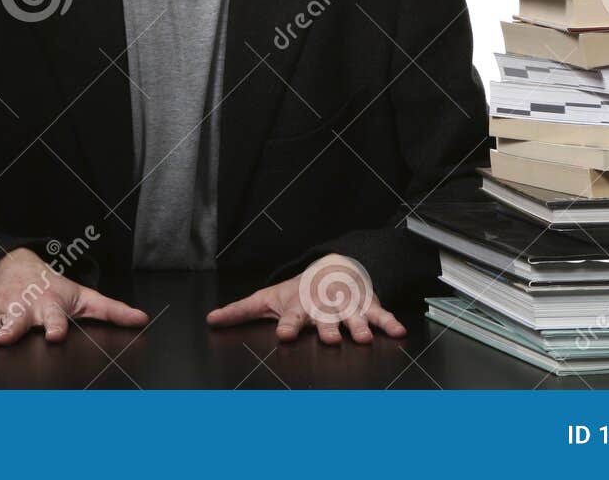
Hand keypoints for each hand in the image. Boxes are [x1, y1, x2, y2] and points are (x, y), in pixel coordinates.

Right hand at [0, 246, 148, 345]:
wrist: (21, 266)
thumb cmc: (55, 289)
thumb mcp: (84, 298)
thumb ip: (112, 310)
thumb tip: (142, 319)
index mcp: (49, 306)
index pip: (55, 319)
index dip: (56, 327)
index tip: (55, 336)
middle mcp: (23, 307)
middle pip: (17, 320)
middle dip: (10, 328)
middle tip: (4, 338)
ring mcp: (1, 307)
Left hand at [206, 253, 405, 344]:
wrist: (332, 268)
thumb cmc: (297, 291)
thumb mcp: (268, 299)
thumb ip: (240, 311)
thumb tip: (210, 319)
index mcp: (299, 307)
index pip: (291, 318)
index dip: (288, 326)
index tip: (284, 335)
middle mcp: (323, 307)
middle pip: (324, 320)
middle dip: (327, 329)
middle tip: (329, 339)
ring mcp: (346, 306)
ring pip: (352, 318)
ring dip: (358, 327)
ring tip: (362, 337)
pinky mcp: (366, 305)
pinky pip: (379, 315)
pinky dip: (388, 322)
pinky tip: (398, 332)